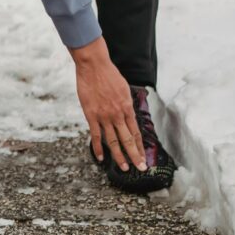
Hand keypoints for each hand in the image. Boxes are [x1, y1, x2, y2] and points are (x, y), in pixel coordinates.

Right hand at [71, 37, 145, 171]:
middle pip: (128, 140)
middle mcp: (118, 114)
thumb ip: (125, 103)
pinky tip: (101, 157)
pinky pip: (96, 135)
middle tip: (140, 168)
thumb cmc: (109, 74)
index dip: (140, 146)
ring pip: (113, 141)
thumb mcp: (123, 89)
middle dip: (135, 156)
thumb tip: (128, 113)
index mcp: (127, 107)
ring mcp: (104, 116)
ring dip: (119, 156)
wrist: (94, 65)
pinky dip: (99, 147)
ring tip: (124, 167)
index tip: (144, 157)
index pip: (136, 132)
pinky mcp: (91, 115)